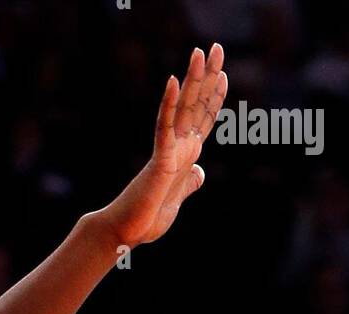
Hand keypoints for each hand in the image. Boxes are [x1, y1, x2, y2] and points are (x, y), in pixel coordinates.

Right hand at [94, 44, 227, 248]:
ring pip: (183, 109)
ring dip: (192, 79)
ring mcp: (168, 150)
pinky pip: (164, 128)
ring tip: (199, 53)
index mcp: (185, 155)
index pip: (204, 119)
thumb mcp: (178, 198)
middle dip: (208, 76)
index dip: (215, 96)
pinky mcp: (159, 160)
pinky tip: (173, 82)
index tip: (222, 73)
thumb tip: (200, 173)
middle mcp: (178, 147)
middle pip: (197, 105)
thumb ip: (190, 182)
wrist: (126, 232)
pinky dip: (168, 105)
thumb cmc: (147, 217)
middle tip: (217, 47)